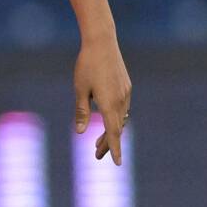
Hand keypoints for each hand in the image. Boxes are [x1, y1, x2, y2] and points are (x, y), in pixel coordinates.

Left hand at [73, 35, 130, 163]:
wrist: (102, 42)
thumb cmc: (87, 65)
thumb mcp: (80, 89)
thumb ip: (82, 112)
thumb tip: (81, 132)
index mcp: (109, 103)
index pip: (113, 133)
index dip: (115, 149)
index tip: (118, 164)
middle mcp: (121, 100)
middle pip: (117, 129)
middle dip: (108, 144)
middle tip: (96, 155)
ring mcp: (125, 93)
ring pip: (121, 119)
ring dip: (111, 131)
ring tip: (98, 142)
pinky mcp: (126, 86)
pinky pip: (123, 108)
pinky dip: (115, 118)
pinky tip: (108, 120)